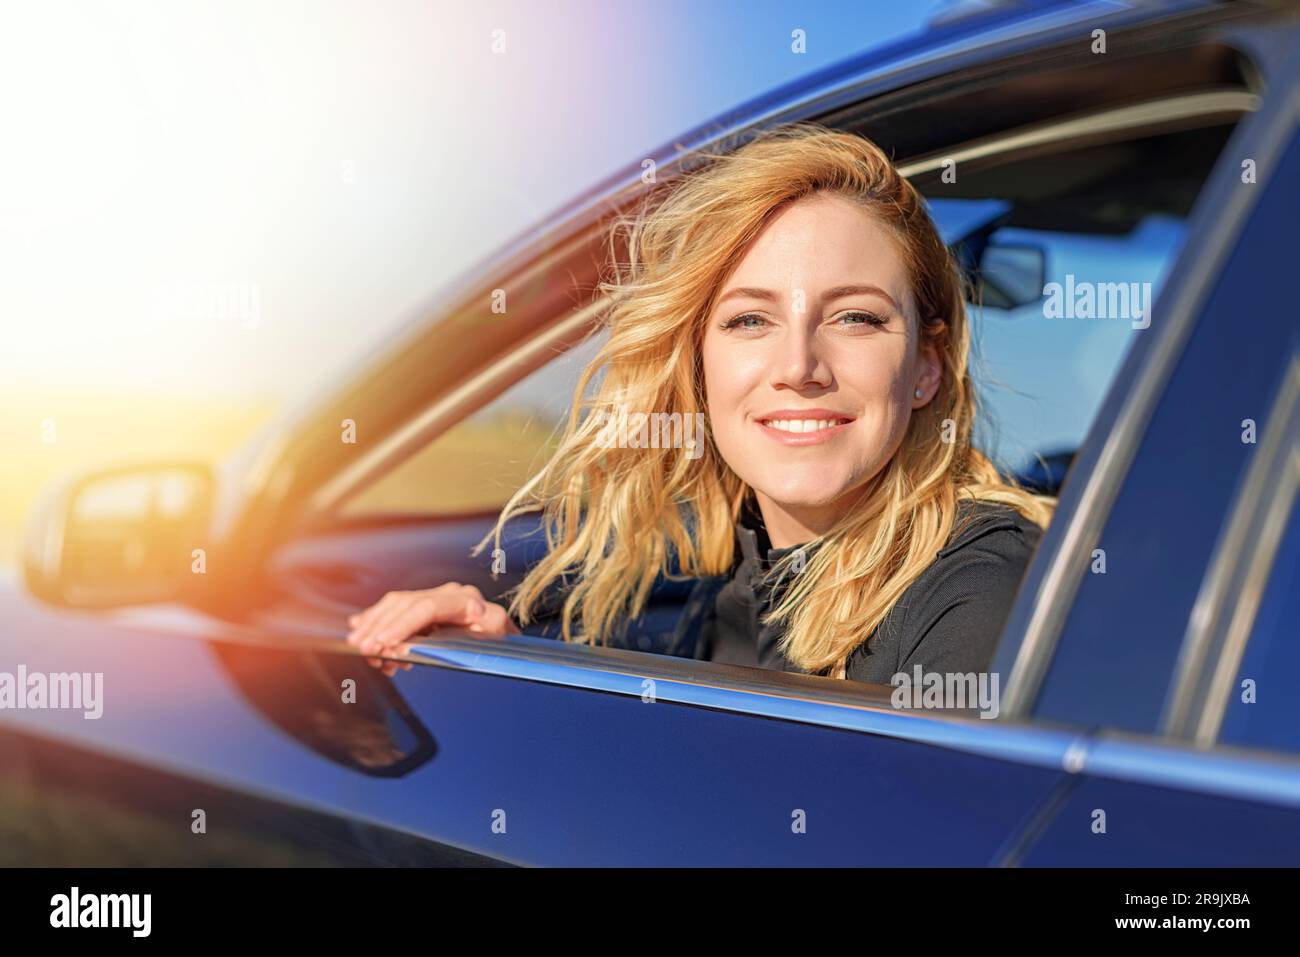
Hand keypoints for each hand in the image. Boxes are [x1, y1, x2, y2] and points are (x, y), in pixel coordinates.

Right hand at [344, 583, 516, 671]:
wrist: (512, 648)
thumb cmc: (502, 655)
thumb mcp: (487, 654)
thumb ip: (456, 649)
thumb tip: (407, 649)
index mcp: (471, 604)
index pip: (427, 607)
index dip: (402, 626)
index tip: (382, 645)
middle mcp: (455, 595)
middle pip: (407, 604)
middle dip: (380, 628)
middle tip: (362, 649)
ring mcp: (441, 597)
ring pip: (398, 603)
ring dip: (374, 624)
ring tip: (360, 647)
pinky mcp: (431, 603)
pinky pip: (398, 606)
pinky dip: (377, 618)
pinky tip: (360, 627)